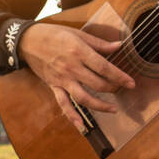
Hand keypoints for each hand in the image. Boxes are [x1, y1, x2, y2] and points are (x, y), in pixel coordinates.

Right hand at [19, 23, 134, 134]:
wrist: (27, 41)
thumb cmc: (53, 34)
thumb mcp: (77, 34)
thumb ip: (99, 43)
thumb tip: (119, 45)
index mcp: (79, 52)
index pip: (105, 68)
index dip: (120, 76)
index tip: (131, 83)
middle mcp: (72, 68)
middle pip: (98, 84)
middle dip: (114, 88)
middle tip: (122, 89)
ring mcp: (63, 79)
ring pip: (84, 97)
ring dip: (100, 106)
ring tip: (113, 109)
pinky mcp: (54, 86)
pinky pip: (64, 104)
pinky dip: (72, 116)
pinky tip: (82, 125)